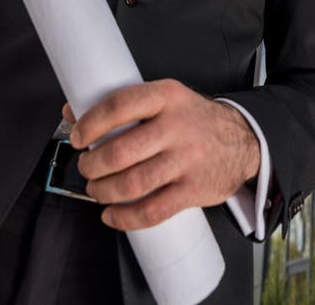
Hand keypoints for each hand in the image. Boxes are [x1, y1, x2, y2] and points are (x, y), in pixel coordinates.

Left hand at [61, 79, 260, 230]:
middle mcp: (176, 126)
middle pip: (122, 151)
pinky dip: (125, 218)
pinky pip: (153, 211)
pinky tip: (112, 215)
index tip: (77, 136)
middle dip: (93, 164)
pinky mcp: (193, 190)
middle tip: (86, 167)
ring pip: (133, 183)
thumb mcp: (165, 99)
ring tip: (96, 189)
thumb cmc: (193, 119)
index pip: (120, 106)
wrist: (243, 140)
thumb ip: (124, 104)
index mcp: (166, 96)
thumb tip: (72, 110)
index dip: (91, 123)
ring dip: (104, 191)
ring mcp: (186, 160)